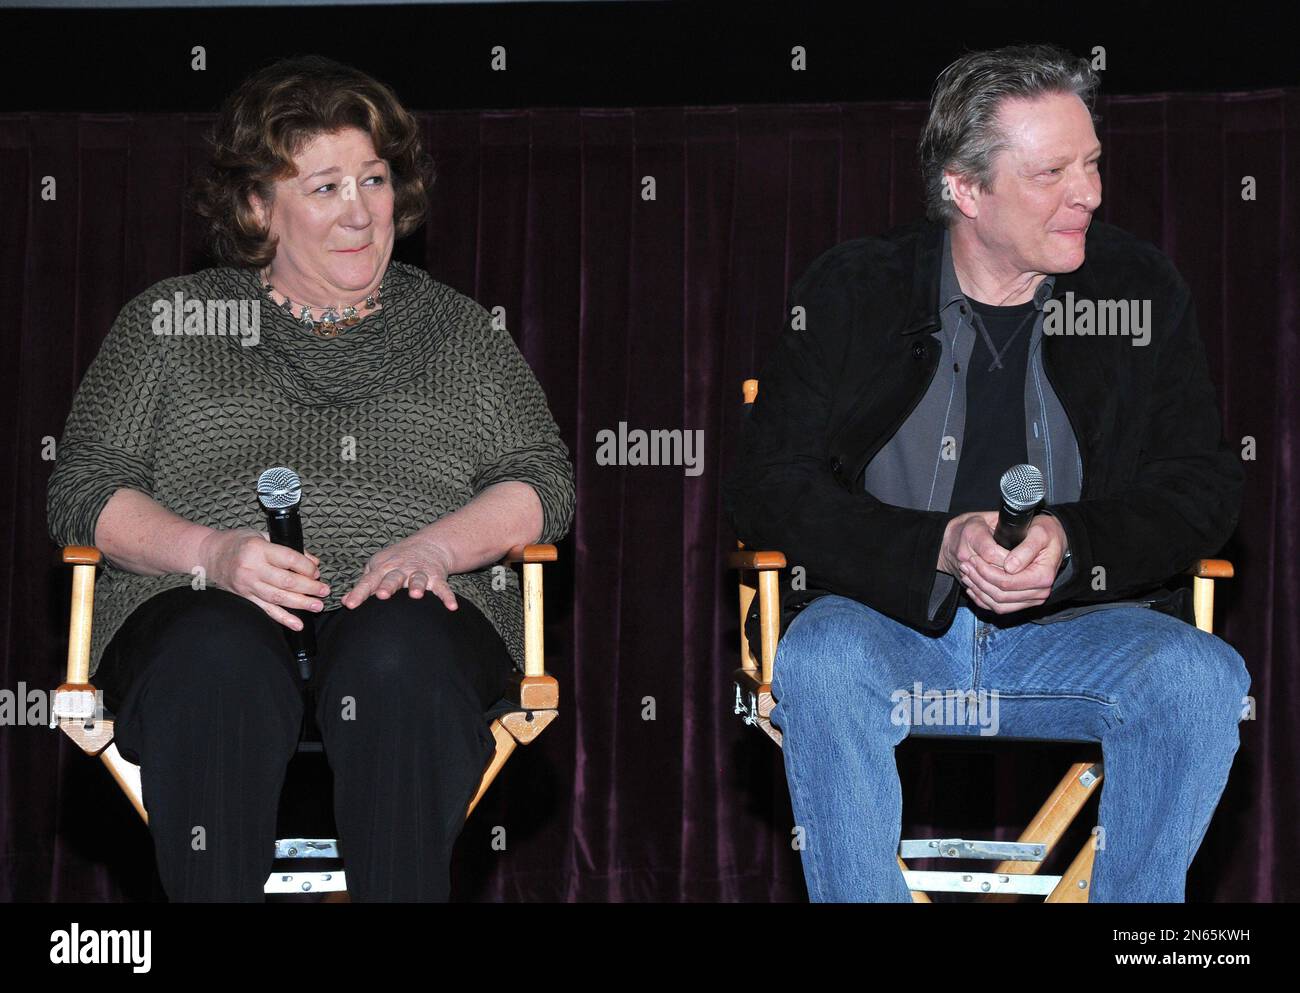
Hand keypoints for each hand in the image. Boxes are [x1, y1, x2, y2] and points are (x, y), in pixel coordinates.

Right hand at [198, 527, 327, 630]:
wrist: (210, 555)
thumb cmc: (239, 542)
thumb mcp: (263, 536)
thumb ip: (289, 548)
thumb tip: (314, 562)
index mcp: (258, 549)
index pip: (289, 559)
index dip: (307, 567)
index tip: (317, 571)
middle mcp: (252, 568)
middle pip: (286, 581)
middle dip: (309, 587)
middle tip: (324, 591)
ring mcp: (248, 585)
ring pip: (278, 598)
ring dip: (301, 604)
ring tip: (317, 606)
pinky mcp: (245, 598)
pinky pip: (266, 610)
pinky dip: (283, 618)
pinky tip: (297, 624)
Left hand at [341, 533, 457, 610]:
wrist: (429, 545)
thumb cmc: (397, 560)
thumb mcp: (378, 566)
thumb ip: (364, 584)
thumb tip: (345, 601)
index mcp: (383, 568)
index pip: (368, 581)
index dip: (358, 592)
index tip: (349, 604)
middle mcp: (401, 570)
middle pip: (393, 578)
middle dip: (388, 586)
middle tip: (382, 595)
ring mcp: (419, 573)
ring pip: (417, 580)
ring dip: (417, 586)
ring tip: (416, 595)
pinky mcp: (437, 577)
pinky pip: (442, 588)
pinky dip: (447, 597)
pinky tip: (451, 607)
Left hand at [939, 511, 1067, 614]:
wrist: (1054, 541)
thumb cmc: (1046, 534)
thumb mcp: (1039, 534)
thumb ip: (1026, 550)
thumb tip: (1009, 567)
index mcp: (1042, 577)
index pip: (1007, 582)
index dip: (986, 572)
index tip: (973, 559)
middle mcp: (1040, 593)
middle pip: (1001, 595)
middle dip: (979, 581)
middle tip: (965, 566)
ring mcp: (1032, 600)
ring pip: (999, 604)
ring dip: (979, 591)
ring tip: (966, 574)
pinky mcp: (1024, 602)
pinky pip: (1001, 608)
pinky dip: (984, 600)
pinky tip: (973, 587)